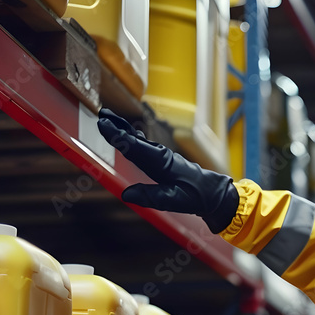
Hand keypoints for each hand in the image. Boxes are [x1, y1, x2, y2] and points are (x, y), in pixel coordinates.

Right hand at [97, 108, 238, 233]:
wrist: (212, 193)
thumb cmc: (195, 196)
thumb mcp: (173, 201)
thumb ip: (149, 196)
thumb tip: (125, 195)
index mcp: (161, 162)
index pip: (135, 147)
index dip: (118, 136)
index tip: (103, 124)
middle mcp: (160, 155)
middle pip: (135, 139)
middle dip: (118, 127)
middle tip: (102, 114)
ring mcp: (162, 156)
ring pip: (140, 141)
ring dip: (125, 130)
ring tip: (110, 119)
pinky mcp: (164, 160)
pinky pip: (146, 146)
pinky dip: (135, 139)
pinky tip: (131, 135)